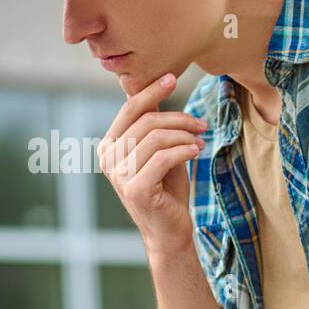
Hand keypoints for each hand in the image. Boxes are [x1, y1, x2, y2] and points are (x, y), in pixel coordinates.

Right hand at [97, 72, 206, 250]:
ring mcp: (118, 176)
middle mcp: (107, 159)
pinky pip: (163, 158)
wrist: (169, 230)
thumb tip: (155, 86)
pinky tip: (197, 152)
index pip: (130, 108)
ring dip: (185, 136)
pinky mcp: (135, 189)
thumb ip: (153, 124)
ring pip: (157, 138)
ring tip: (200, 142)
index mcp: (109, 146)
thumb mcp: (158, 150)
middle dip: (179, 118)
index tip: (173, 78)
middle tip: (201, 124)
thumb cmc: (166, 188)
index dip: (152, 90)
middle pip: (147, 121)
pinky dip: (184, 151)